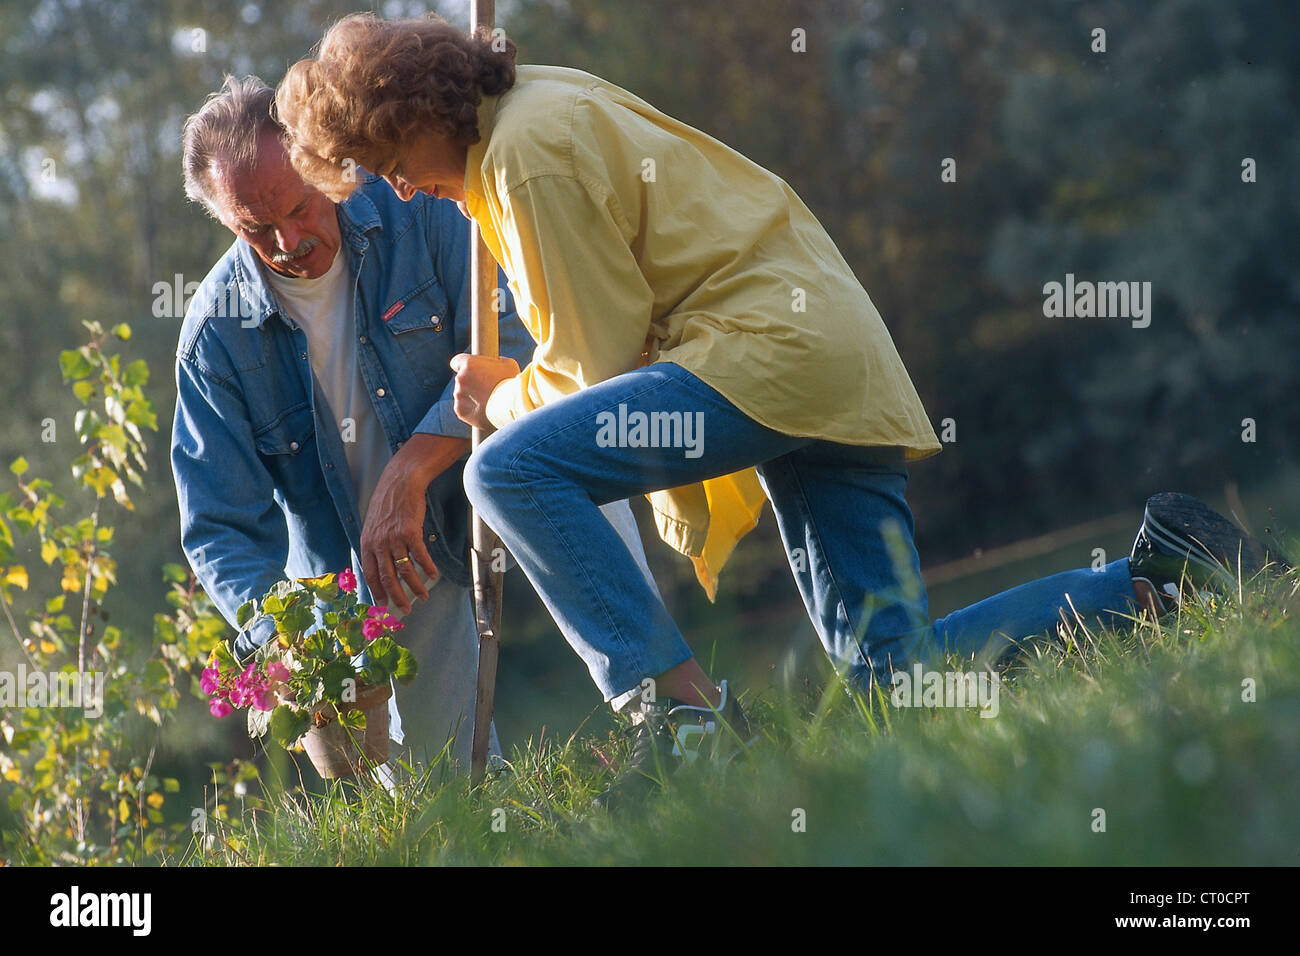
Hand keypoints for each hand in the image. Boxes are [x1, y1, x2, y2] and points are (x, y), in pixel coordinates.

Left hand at [360, 434, 467, 612]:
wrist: (400, 481)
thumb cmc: (389, 503)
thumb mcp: (374, 524)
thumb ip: (376, 545)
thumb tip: (381, 566)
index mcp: (367, 542)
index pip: (369, 573)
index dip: (376, 591)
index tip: (382, 606)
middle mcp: (378, 542)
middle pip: (387, 577)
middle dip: (396, 596)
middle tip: (404, 609)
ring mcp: (394, 537)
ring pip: (404, 569)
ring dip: (415, 586)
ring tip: (423, 596)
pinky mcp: (410, 531)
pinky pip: (419, 555)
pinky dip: (427, 567)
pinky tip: (433, 575)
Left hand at [450, 353, 519, 429]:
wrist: (514, 407)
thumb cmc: (512, 383)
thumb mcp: (508, 364)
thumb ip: (496, 361)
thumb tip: (496, 362)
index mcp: (468, 364)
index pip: (456, 361)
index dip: (464, 366)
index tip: (471, 370)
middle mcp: (460, 379)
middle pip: (461, 379)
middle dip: (471, 383)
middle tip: (486, 388)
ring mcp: (459, 396)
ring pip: (462, 395)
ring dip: (471, 397)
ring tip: (488, 402)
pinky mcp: (461, 411)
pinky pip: (463, 409)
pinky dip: (471, 410)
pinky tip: (484, 411)